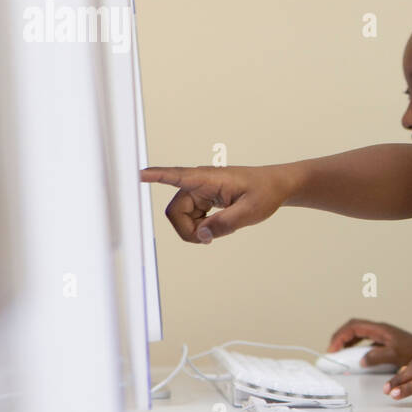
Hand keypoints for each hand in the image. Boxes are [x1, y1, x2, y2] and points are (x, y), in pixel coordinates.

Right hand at [142, 164, 293, 242]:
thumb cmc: (265, 191)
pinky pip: (191, 220)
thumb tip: (202, 235)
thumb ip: (226, 224)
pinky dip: (203, 228)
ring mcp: (198, 192)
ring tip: (223, 227)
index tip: (137, 174)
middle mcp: (198, 183)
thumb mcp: (251, 211)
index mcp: (208, 179)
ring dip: (198, 230)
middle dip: (189, 230)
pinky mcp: (201, 200)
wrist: (274, 186)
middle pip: (175, 213)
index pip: (176, 176)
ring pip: (182, 219)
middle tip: (211, 237)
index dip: (156, 176)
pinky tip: (220, 224)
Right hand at [329, 319, 411, 368]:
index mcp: (380, 329)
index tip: (333, 349)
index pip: (353, 327)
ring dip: (346, 342)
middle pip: (352, 327)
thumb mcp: (395, 355)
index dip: (340, 336)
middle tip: (331, 351)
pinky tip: (354, 357)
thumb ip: (377, 357)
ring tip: (338, 354)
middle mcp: (379, 329)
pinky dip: (355, 347)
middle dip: (339, 337)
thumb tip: (362, 360)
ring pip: (357, 333)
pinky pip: (364, 341)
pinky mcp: (383, 341)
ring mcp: (381, 334)